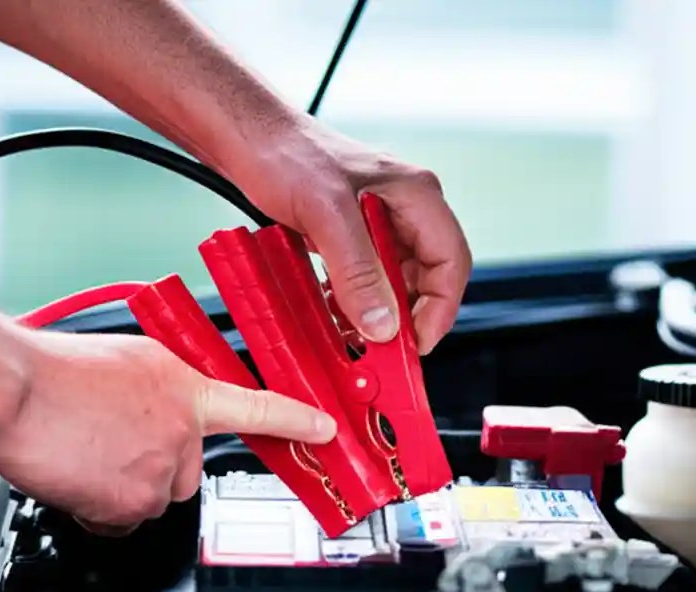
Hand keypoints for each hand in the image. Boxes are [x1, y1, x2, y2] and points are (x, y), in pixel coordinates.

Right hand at [0, 330, 335, 533]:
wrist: (13, 391)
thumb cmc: (54, 370)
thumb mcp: (128, 360)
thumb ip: (162, 386)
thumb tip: (165, 407)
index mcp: (184, 389)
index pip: (255, 407)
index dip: (294, 420)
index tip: (324, 429)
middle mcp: (181, 432)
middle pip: (186, 472)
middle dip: (155, 467)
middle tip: (112, 443)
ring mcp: (158, 471)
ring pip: (151, 497)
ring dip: (122, 486)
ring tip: (85, 452)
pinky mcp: (130, 504)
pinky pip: (120, 521)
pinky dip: (98, 508)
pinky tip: (76, 474)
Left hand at [232, 119, 470, 354]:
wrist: (243, 139)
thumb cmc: (285, 151)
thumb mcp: (326, 213)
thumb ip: (358, 270)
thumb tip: (383, 323)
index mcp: (416, 195)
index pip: (452, 262)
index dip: (440, 309)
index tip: (415, 342)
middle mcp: (403, 210)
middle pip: (425, 279)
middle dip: (404, 318)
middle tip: (382, 348)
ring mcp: (377, 223)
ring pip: (393, 284)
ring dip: (375, 313)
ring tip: (350, 332)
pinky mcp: (349, 236)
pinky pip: (363, 280)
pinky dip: (351, 302)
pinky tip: (332, 312)